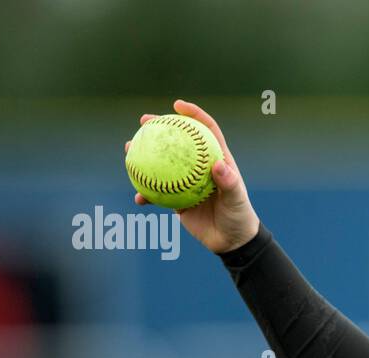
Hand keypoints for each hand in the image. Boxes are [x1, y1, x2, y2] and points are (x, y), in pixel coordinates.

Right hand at [125, 99, 260, 253]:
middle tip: (144, 121)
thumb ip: (229, 183)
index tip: (177, 105)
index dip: (193, 114)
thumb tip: (218, 166)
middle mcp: (199, 167)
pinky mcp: (176, 198)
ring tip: (129, 148)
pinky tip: (138, 197)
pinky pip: (156, 193)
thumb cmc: (239, 216)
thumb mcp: (237, 200)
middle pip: (178, 141)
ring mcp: (186, 181)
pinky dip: (146, 194)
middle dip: (160, 127)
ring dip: (144, 155)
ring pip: (162, 164)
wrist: (231, 241)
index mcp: (217, 159)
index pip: (205, 129)